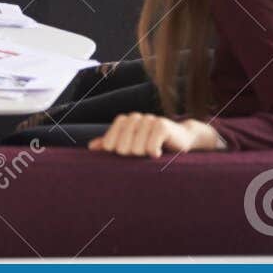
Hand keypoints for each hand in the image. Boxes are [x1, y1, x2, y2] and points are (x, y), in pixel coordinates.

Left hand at [88, 113, 220, 156]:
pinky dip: (154, 154)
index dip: (118, 153)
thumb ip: (110, 144)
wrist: (181, 139)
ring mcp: (148, 119)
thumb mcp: (131, 144)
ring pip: (136, 149)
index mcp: (124, 121)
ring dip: (145, 155)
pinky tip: (159, 152)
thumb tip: (90, 147)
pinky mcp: (162, 126)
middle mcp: (134, 117)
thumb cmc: (152, 143)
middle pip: (122, 148)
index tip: (129, 153)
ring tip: (152, 152)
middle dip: (133, 155)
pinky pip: (150, 147)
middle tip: (144, 152)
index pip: (108, 143)